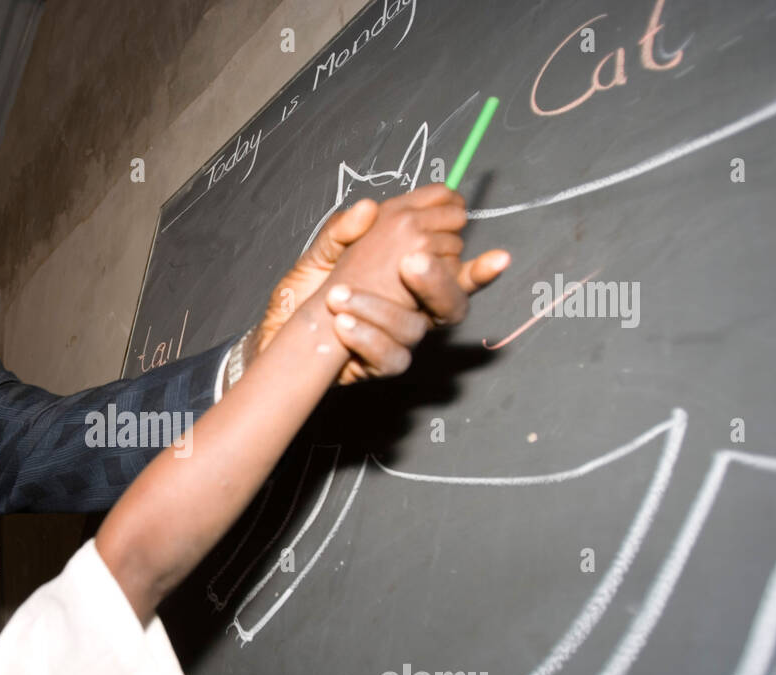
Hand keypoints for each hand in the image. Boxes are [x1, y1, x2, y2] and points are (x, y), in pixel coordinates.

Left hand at [256, 185, 508, 383]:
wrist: (277, 333)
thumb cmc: (305, 292)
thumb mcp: (319, 254)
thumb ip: (342, 231)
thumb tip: (369, 208)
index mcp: (410, 277)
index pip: (455, 268)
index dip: (481, 266)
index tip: (497, 255)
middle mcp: (413, 309)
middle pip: (451, 301)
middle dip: (438, 280)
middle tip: (411, 262)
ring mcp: (398, 338)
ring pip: (415, 328)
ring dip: (381, 308)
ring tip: (339, 296)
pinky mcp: (379, 365)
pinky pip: (390, 357)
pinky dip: (368, 338)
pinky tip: (344, 323)